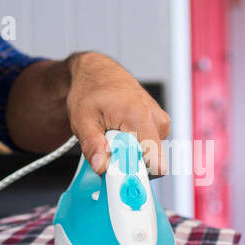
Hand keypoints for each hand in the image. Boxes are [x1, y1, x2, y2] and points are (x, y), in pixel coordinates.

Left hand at [65, 52, 170, 174]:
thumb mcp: (82, 120)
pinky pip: (149, 147)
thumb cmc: (90, 91)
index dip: (136, 173)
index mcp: (141, 117)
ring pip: (150, 156)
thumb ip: (92, 145)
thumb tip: (102, 167)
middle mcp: (156, 119)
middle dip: (128, 163)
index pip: (155, 162)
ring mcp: (161, 121)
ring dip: (129, 153)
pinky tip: (121, 132)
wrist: (98, 72)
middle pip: (151, 162)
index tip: (117, 172)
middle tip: (108, 148)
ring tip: (112, 135)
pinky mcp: (160, 124)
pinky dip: (134, 146)